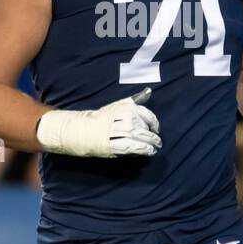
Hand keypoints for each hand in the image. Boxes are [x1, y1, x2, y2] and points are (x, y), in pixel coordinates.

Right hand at [36, 87, 160, 157]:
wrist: (85, 129)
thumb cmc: (103, 117)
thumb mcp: (119, 105)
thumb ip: (135, 100)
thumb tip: (149, 91)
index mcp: (127, 108)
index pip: (147, 115)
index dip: (154, 123)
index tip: (156, 128)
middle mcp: (126, 119)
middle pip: (145, 128)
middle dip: (153, 136)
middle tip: (157, 141)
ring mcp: (122, 132)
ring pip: (141, 139)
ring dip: (150, 144)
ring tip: (154, 148)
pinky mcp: (117, 145)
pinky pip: (135, 148)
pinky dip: (144, 150)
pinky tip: (149, 152)